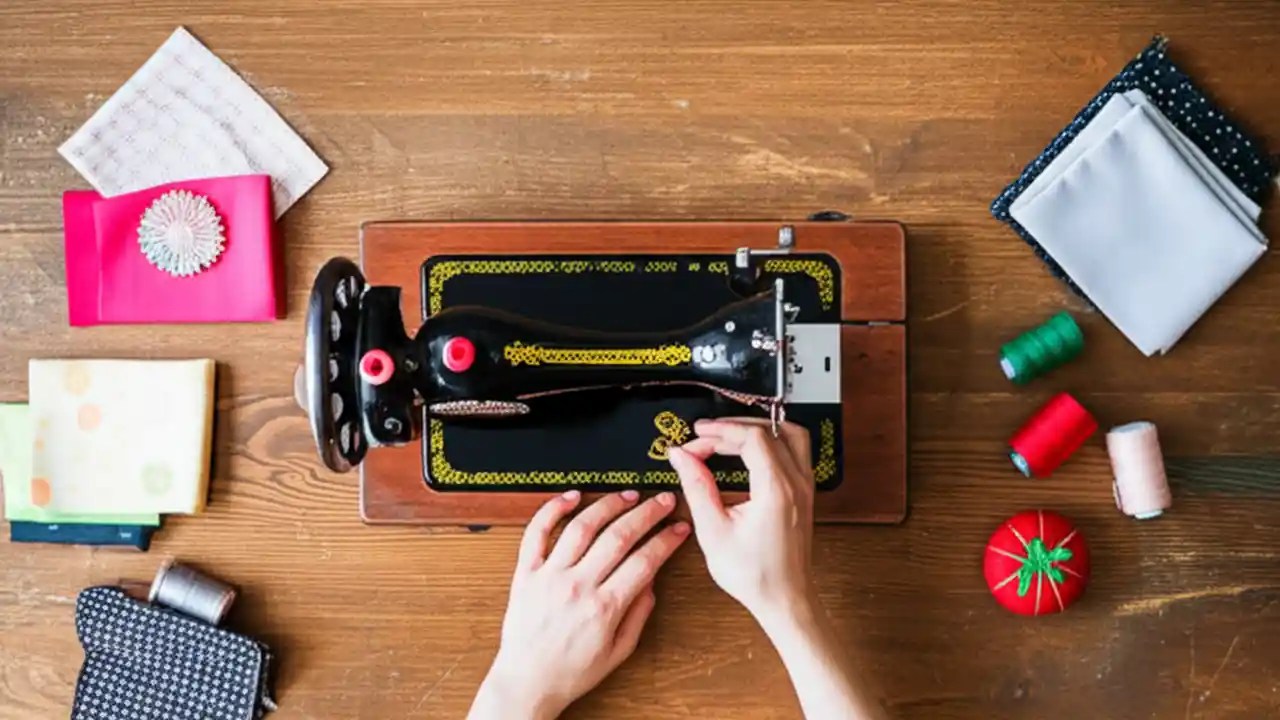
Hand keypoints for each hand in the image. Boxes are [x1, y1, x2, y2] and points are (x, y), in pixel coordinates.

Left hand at [468, 490, 689, 719]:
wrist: (527, 682)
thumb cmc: (570, 672)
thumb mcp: (618, 652)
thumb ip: (638, 614)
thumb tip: (651, 582)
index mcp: (603, 608)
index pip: (644, 560)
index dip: (666, 539)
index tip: (678, 528)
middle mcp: (576, 587)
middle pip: (619, 536)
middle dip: (647, 513)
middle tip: (662, 500)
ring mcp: (549, 576)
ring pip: (582, 526)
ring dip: (609, 505)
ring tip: (627, 496)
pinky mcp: (526, 573)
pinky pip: (537, 532)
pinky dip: (552, 509)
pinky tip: (571, 496)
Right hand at [668, 418, 814, 622]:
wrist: (784, 598)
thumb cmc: (754, 574)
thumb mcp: (713, 531)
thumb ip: (696, 487)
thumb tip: (681, 456)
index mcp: (776, 490)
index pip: (750, 438)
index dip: (719, 433)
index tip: (695, 440)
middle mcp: (797, 483)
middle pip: (769, 431)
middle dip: (732, 428)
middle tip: (704, 436)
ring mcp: (805, 486)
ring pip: (789, 434)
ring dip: (757, 428)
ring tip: (727, 434)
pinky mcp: (805, 492)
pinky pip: (795, 450)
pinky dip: (772, 441)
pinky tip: (750, 450)